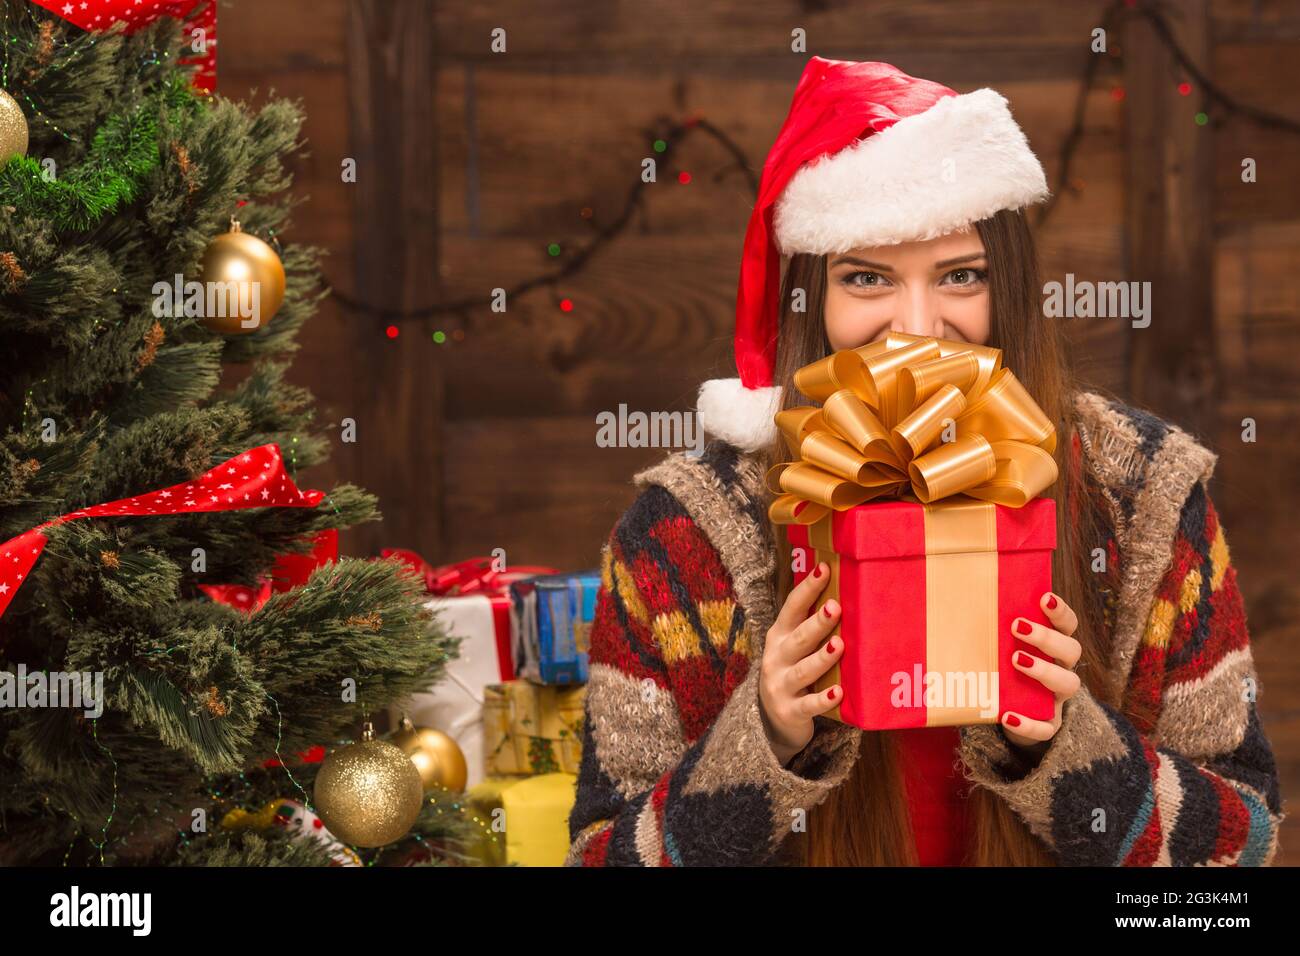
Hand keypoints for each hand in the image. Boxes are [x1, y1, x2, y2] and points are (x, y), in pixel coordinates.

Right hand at [758, 561, 844, 764]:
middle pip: (799, 638)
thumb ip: (810, 626)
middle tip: (836, 607)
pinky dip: (823, 700)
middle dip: (817, 623)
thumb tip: (846, 595)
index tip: (824, 569)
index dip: (807, 589)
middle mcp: (776, 657)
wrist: (771, 720)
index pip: (792, 608)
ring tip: (839, 645)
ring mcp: (780, 685)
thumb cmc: (793, 671)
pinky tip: (838, 693)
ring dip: (822, 658)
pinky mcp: (790, 711)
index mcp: (779, 636)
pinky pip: (809, 705)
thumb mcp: (794, 647)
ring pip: (804, 670)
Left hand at [999, 590, 1082, 753]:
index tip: (1044, 598)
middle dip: (1046, 637)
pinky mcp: (1048, 724)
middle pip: (1071, 649)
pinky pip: (1045, 728)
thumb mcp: (998, 648)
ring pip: (1069, 683)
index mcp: (1052, 646)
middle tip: (1017, 627)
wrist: (1007, 712)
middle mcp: (1061, 668)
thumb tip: (952, 603)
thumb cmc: (1000, 669)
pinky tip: (1007, 715)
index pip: (1067, 625)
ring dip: (1044, 670)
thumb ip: (989, 630)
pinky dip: (1028, 723)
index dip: (1060, 612)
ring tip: (1016, 660)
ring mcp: (1057, 698)